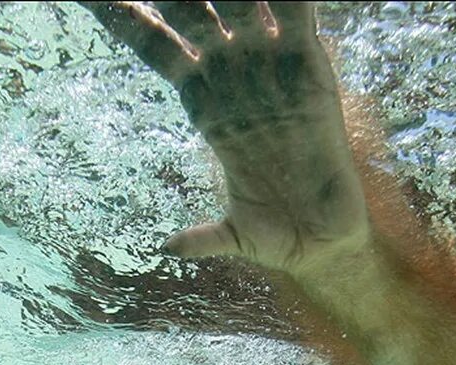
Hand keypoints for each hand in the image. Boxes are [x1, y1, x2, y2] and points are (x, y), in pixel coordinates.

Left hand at [81, 1, 369, 271]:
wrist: (327, 244)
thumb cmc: (276, 238)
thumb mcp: (234, 236)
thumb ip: (205, 238)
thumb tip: (167, 248)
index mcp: (206, 108)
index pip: (158, 50)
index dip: (127, 20)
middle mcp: (236, 81)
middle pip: (192, 15)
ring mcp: (273, 72)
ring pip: (241, 6)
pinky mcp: (311, 73)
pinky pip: (297, 20)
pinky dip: (288, 0)